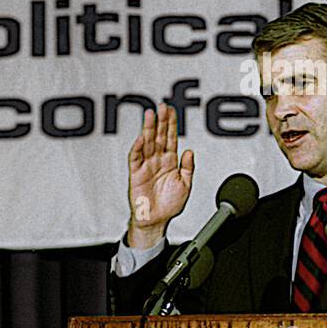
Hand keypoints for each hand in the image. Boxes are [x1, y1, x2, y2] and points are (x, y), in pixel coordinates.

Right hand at [126, 103, 194, 247]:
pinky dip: (137, 148)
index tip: (172, 110)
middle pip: (158, 136)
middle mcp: (157, 160)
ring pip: (147, 143)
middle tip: (162, 107)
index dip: (171, 124)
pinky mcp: (136, 174)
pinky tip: (140, 138)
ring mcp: (146, 166)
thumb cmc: (170, 205)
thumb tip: (190, 151)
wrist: (156, 221)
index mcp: (170, 161)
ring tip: (149, 115)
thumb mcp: (186, 185)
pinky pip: (136, 158)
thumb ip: (188, 168)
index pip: (170, 138)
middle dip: (160, 121)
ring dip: (148, 129)